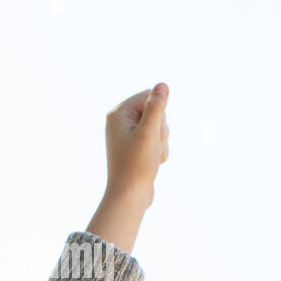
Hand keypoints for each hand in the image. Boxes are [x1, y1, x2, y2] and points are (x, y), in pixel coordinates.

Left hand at [105, 83, 169, 208]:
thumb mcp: (149, 133)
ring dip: (162, 142)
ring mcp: (127, 133)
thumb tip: (162, 85)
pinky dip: (159, 151)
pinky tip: (152, 163)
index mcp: (118, 112)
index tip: (151, 133)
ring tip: (151, 158)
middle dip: (161, 130)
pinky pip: (156, 139)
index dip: (159, 115)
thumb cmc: (137, 165)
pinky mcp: (135, 145)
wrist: (129, 196)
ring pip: (159, 127)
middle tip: (151, 148)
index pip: (150, 96)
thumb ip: (156, 108)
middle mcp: (119, 120)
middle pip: (156, 112)